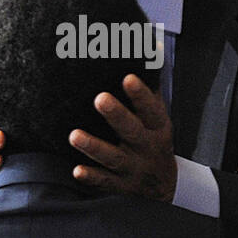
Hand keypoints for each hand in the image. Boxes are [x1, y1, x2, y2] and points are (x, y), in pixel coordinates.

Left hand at [69, 73, 176, 201]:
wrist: (163, 189)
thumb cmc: (154, 142)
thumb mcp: (159, 118)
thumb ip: (153, 86)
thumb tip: (152, 48)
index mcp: (158, 128)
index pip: (152, 109)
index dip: (141, 95)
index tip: (128, 78)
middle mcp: (146, 148)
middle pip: (132, 131)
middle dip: (117, 115)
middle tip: (100, 98)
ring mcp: (133, 169)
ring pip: (113, 158)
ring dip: (94, 146)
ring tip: (74, 135)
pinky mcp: (120, 185)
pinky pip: (104, 182)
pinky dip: (91, 177)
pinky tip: (77, 170)